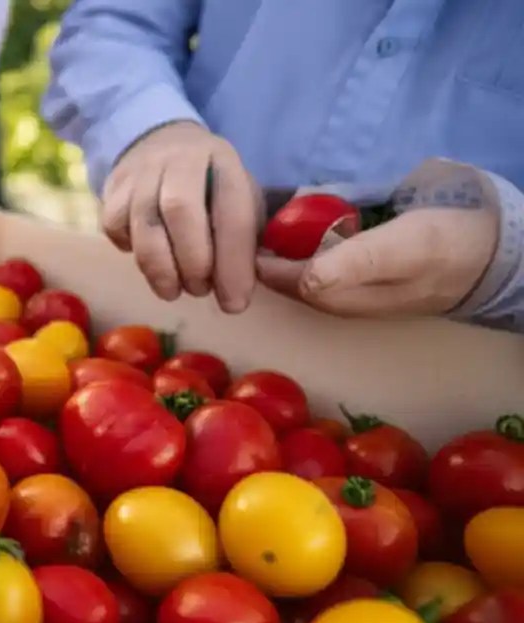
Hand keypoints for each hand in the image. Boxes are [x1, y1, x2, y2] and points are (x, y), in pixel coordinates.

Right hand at [101, 121, 261, 311]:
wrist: (160, 144)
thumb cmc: (209, 185)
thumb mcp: (239, 198)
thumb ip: (246, 237)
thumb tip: (239, 289)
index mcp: (223, 161)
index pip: (231, 213)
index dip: (233, 264)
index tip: (234, 304)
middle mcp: (179, 158)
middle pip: (180, 210)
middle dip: (192, 262)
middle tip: (200, 291)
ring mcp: (140, 172)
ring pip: (143, 224)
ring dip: (160, 269)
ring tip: (174, 290)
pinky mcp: (112, 189)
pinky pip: (115, 228)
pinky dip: (132, 253)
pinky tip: (151, 260)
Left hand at [256, 160, 498, 317]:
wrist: (491, 251)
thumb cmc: (444, 246)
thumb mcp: (402, 250)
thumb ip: (353, 264)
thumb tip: (304, 281)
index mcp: (341, 297)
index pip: (280, 281)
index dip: (257, 258)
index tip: (239, 226)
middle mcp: (337, 298)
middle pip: (283, 278)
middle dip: (261, 252)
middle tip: (244, 215)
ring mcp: (348, 287)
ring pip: (298, 269)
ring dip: (279, 247)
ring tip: (263, 215)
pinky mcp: (361, 273)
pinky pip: (317, 259)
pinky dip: (301, 241)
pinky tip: (298, 220)